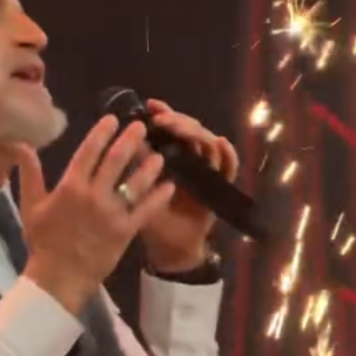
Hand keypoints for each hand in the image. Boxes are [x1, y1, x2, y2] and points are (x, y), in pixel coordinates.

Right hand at [16, 117, 175, 315]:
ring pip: (135, 182)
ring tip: (159, 154)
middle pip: (116, 160)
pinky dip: (159, 197)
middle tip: (142, 127)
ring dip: (149, 165)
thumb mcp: (30, 206)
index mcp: (70, 187)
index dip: (102, 132)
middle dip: (131, 139)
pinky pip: (146, 210)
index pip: (89, 151)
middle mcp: (93, 195)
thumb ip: (30, 173)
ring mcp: (111, 213)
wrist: (58, 278)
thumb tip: (22, 144)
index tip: (113, 120)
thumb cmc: (43, 243)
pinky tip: (169, 186)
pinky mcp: (125, 231)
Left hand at [139, 100, 238, 274]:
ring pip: (208, 143)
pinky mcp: (219, 185)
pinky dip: (228, 154)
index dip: (164, 113)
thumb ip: (136, 170)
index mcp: (170, 157)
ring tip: (183, 130)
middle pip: (190, 130)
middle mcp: (190, 159)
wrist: (171, 249)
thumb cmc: (154, 222)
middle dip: (178, 121)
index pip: (170, 128)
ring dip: (197, 134)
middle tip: (163, 120)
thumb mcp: (139, 195)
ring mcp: (206, 171)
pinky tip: (220, 144)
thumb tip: (126, 140)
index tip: (150, 105)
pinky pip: (228, 167)